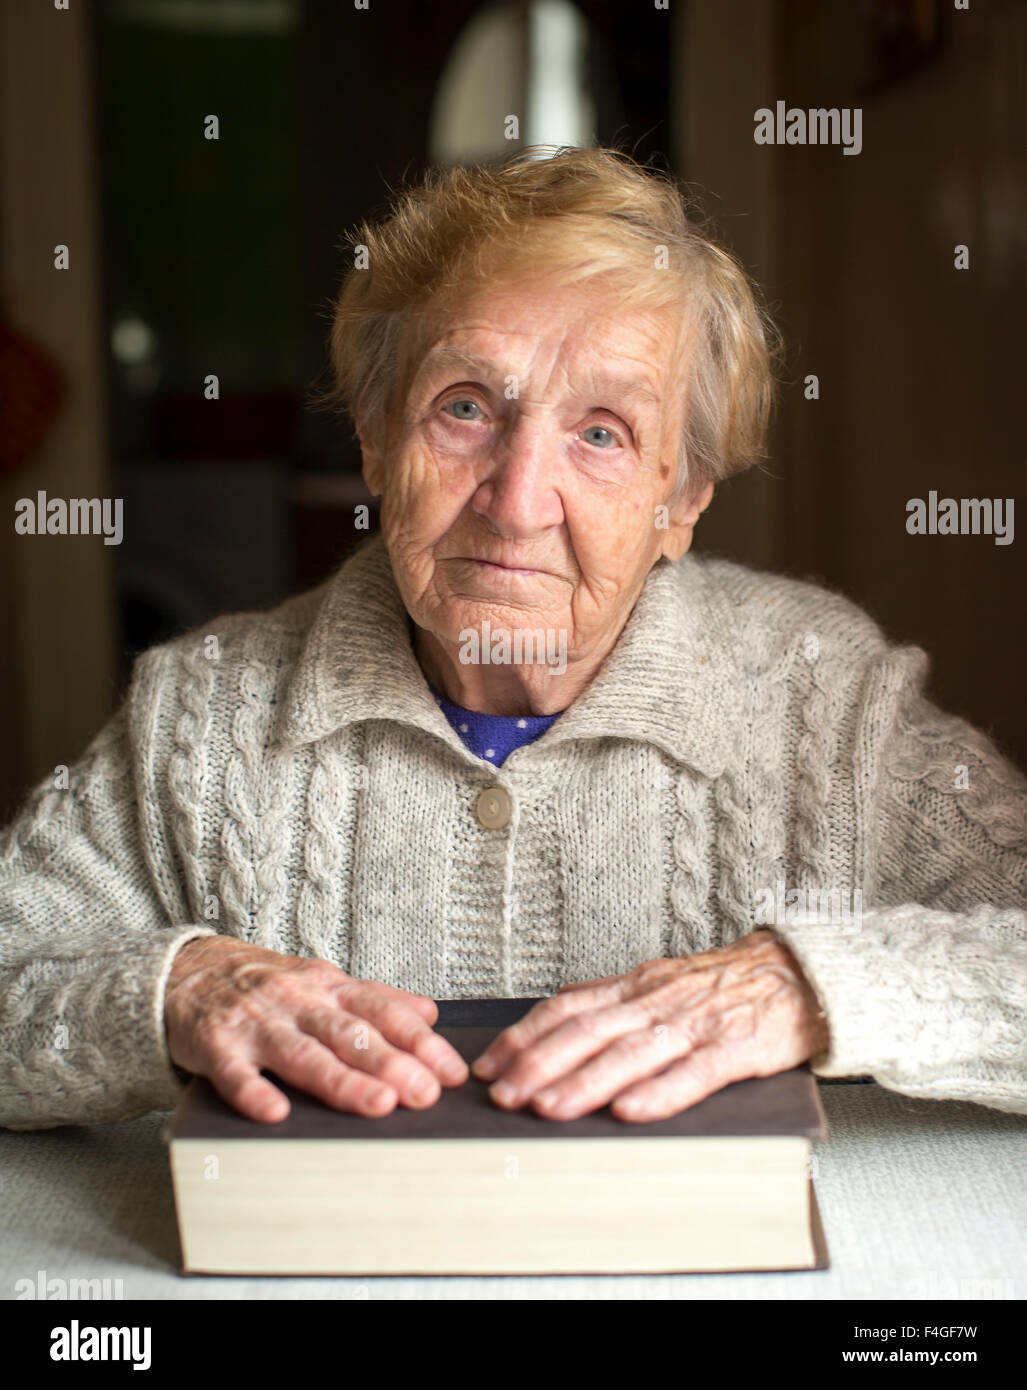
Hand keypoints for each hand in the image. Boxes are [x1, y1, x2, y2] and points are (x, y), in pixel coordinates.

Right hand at [164, 935, 467, 1122]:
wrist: (187, 970)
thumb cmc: (265, 984)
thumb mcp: (323, 981)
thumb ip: (375, 999)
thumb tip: (429, 1014)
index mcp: (328, 986)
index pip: (383, 1012)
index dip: (420, 1042)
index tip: (452, 1072)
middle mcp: (297, 1001)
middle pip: (349, 1034)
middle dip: (391, 1064)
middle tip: (425, 1094)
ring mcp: (256, 1023)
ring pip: (304, 1053)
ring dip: (341, 1079)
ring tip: (375, 1104)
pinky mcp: (216, 1045)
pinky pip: (235, 1072)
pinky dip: (254, 1092)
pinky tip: (276, 1113)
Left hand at [470, 929, 828, 1121]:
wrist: (801, 972)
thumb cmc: (726, 985)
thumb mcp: (662, 982)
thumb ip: (614, 1000)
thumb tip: (557, 1013)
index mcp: (636, 987)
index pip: (566, 1008)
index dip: (523, 1037)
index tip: (488, 1065)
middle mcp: (658, 1001)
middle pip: (588, 1031)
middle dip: (538, 1064)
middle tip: (502, 1096)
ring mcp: (697, 1023)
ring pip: (630, 1054)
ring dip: (583, 1083)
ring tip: (547, 1108)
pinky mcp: (737, 1047)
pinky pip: (693, 1072)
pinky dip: (658, 1093)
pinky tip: (628, 1112)